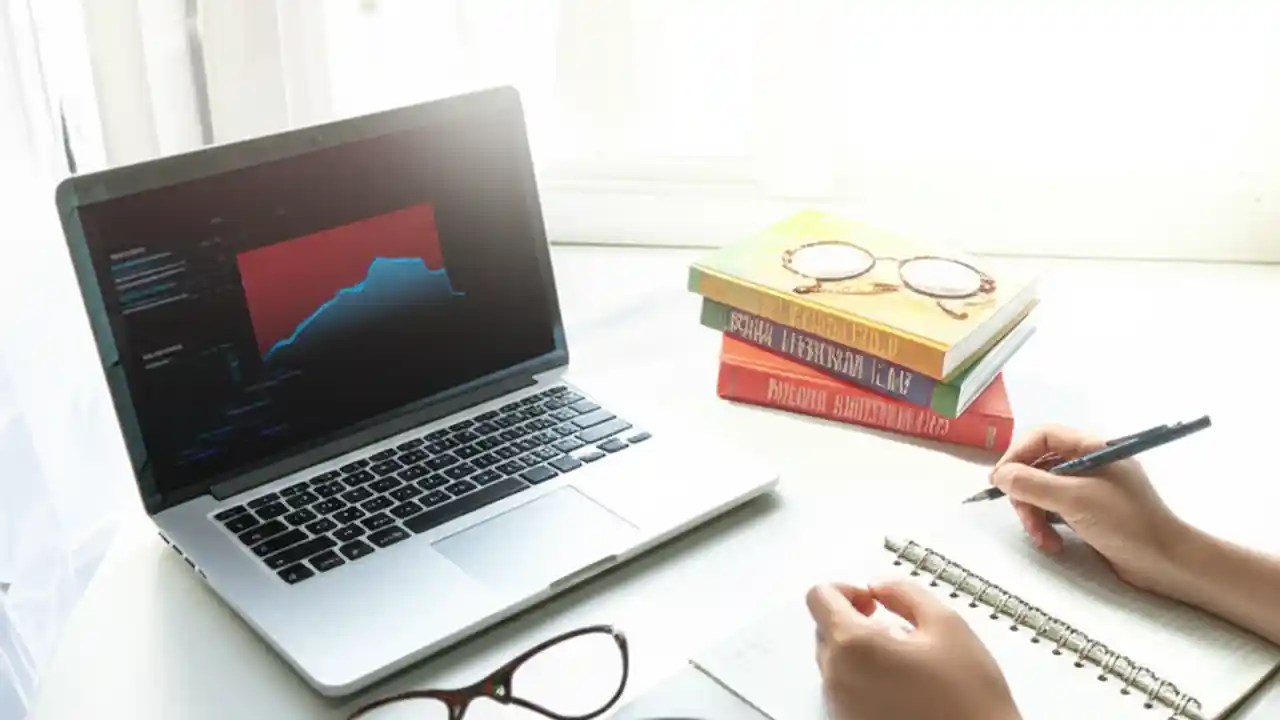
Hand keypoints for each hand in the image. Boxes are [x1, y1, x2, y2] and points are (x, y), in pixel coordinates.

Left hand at [805, 580, 1019, 719]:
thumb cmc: (968, 697)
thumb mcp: (946, 625)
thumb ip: (904, 593)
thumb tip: (878, 586)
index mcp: (853, 646)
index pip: (819, 597)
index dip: (845, 589)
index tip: (874, 601)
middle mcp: (835, 678)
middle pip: (824, 629)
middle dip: (854, 620)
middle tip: (897, 629)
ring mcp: (840, 707)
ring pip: (834, 661)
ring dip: (860, 651)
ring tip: (906, 662)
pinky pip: (845, 690)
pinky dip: (864, 679)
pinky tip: (903, 688)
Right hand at [989, 424, 1191, 595]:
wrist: (1167, 562)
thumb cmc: (1126, 523)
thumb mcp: (1074, 499)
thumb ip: (1032, 484)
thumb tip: (999, 475)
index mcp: (1092, 448)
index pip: (1041, 437)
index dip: (1017, 455)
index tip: (1001, 480)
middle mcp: (1089, 464)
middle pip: (1037, 466)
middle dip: (1025, 494)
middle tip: (1026, 519)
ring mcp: (1089, 489)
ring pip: (1042, 491)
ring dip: (1035, 516)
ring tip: (1044, 539)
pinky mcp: (1089, 513)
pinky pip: (1054, 510)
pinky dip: (1048, 526)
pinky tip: (1054, 544)